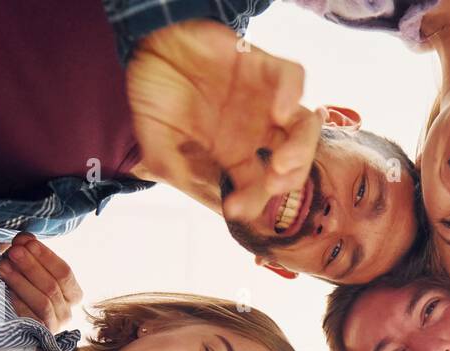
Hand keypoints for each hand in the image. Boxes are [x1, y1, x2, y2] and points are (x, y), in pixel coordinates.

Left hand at [0, 233, 81, 331]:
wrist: (5, 315)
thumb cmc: (21, 285)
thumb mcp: (27, 265)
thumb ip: (28, 250)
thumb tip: (24, 237)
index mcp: (72, 294)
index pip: (65, 273)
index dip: (46, 256)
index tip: (26, 241)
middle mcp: (68, 312)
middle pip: (52, 286)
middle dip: (31, 266)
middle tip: (13, 251)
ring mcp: (54, 326)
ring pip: (43, 302)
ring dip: (22, 281)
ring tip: (2, 265)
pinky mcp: (38, 336)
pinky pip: (30, 317)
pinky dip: (17, 301)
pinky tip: (4, 288)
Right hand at [126, 19, 320, 220]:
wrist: (146, 42)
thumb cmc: (152, 92)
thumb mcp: (155, 138)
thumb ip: (172, 166)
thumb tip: (193, 190)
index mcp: (234, 152)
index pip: (257, 186)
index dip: (251, 202)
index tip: (233, 207)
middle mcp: (255, 129)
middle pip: (292, 162)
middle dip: (288, 179)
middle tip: (271, 182)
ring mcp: (263, 98)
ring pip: (303, 127)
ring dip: (302, 148)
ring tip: (282, 162)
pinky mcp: (262, 65)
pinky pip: (293, 77)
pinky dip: (293, 93)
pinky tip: (280, 112)